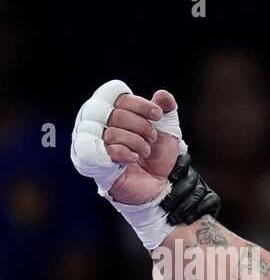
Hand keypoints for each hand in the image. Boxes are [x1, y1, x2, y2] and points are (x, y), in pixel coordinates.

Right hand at [72, 81, 182, 203]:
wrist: (160, 184)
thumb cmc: (156, 157)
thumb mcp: (166, 130)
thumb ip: (165, 110)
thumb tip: (164, 95)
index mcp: (112, 109)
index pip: (116, 94)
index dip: (139, 104)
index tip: (158, 115)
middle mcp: (96, 122)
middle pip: (116, 113)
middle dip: (142, 126)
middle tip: (152, 138)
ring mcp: (92, 141)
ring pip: (111, 132)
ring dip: (137, 142)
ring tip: (145, 151)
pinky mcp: (92, 161)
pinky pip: (106, 150)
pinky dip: (126, 153)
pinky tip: (134, 158)